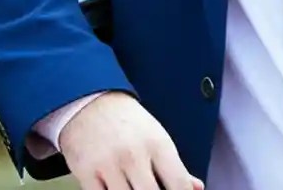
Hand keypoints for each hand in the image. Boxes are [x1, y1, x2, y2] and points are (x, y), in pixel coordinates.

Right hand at [58, 91, 203, 189]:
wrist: (89, 101)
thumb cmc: (128, 123)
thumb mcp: (157, 137)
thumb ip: (177, 167)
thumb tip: (197, 188)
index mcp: (158, 145)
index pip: (179, 185)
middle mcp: (133, 155)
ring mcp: (108, 164)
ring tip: (134, 187)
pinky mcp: (85, 171)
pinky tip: (115, 189)